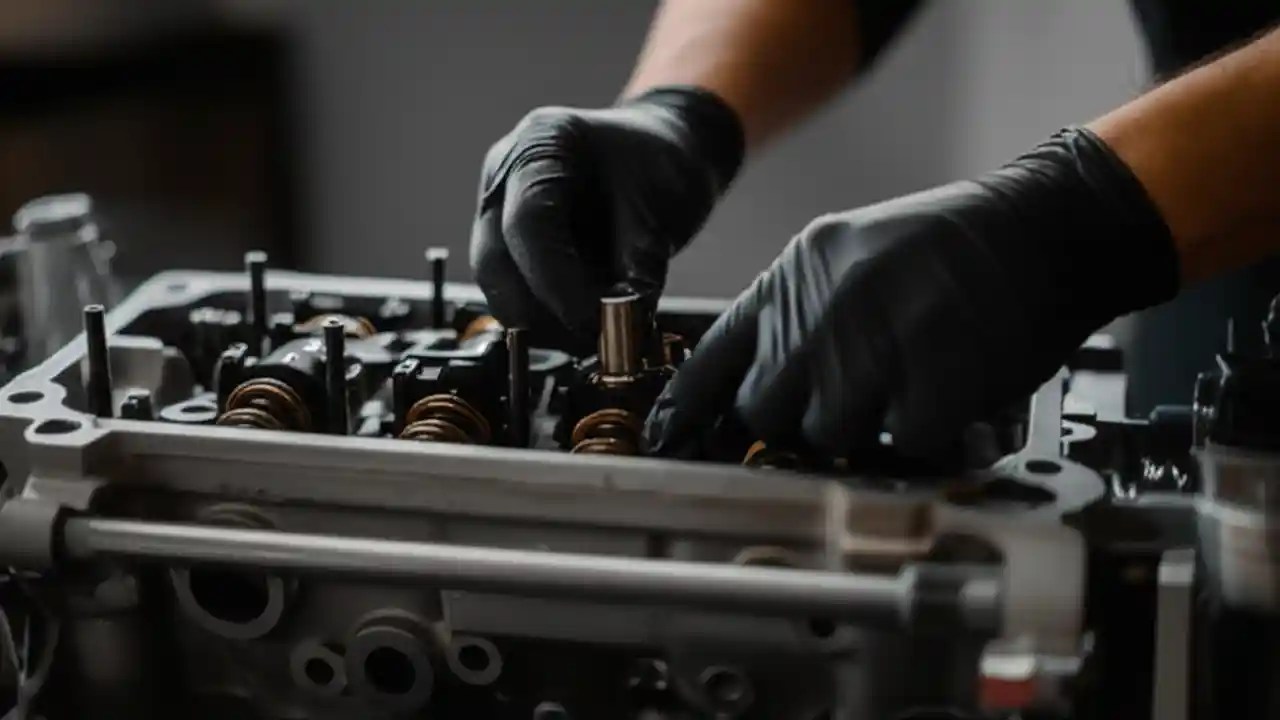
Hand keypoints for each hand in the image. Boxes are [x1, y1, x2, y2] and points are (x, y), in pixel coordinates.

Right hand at [470, 87, 743, 351]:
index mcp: (541, 143)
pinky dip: (547, 314)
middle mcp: (505, 175)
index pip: (528, 222)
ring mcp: (498, 209)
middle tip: (592, 336)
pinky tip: (587, 318)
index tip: (588, 321)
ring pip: (497, 284)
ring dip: (542, 318)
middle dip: (539, 310)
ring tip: (597, 327)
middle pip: (494, 259)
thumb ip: (638, 265)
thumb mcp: (662, 205)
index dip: (554, 281)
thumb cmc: (662, 160)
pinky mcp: (507, 243)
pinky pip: (513, 290)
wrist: (661, 149)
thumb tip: (622, 329)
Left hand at [645, 128, 1180, 463]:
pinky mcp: (927, 384)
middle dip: (797, 418)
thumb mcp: (851, 255)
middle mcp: (822, 309)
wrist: (1044, 227)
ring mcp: (873, 347)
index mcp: (796, 275)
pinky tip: (948, 388)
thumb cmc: (951, 248)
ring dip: (863, 426)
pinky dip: (926, 430)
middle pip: (764, 408)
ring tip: (906, 384)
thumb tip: (760, 384)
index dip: (688, 406)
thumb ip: (800, 314)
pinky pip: (899, 443)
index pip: (715, 354)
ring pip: (825, 433)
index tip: (666, 438)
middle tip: (849, 398)